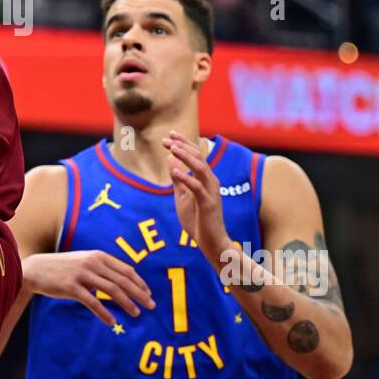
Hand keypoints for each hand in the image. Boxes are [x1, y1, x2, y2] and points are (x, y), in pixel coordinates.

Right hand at [23, 251, 154, 326]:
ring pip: (111, 290)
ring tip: (136, 314)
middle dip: (139, 294)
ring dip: (126, 303)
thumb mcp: (85, 261)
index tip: (149, 294)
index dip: (140, 283)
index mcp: (98, 256)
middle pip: (123, 280)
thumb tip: (123, 282)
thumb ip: (102, 268)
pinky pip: (92, 302)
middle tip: (151, 306)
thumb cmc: (64, 267)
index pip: (126, 270)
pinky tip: (112, 322)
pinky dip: (104, 313)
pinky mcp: (71, 287)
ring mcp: (82, 274)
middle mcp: (92, 263)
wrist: (37, 269)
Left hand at [164, 131, 232, 257]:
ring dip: (186, 157)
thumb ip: (178, 179)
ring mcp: (211, 192)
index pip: (196, 155)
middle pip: (199, 157)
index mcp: (206, 179)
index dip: (184, 143)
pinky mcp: (209, 204)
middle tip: (166, 139)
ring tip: (172, 149)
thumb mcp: (183, 196)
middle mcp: (211, 182)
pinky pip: (197, 188)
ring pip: (201, 168)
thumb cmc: (198, 220)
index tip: (169, 135)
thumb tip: (171, 159)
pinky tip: (175, 172)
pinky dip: (186, 178)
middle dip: (182, 146)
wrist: (210, 243)